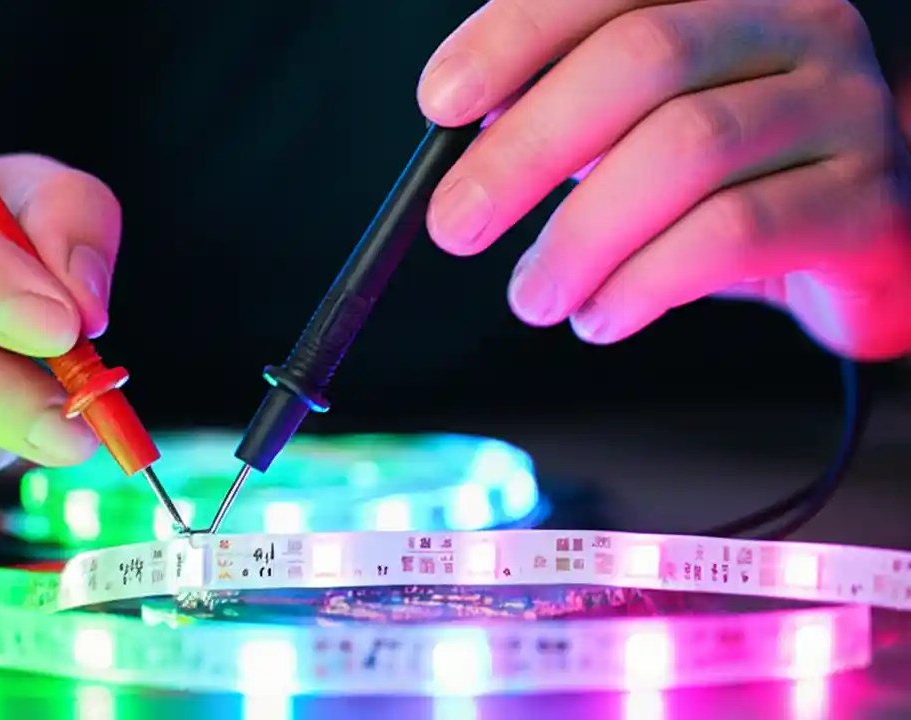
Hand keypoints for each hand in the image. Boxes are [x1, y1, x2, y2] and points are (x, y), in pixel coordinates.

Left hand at [420, 0, 910, 359]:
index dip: (515, 36)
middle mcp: (798, 24)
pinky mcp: (867, 202)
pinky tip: (601, 314)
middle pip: (645, 58)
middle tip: (456, 224)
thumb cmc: (729, 178)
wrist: (859, 246)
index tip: (439, 104)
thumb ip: (570, 114)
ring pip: (687, 150)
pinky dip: (645, 282)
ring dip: (581, 236)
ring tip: (533, 295)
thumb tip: (473, 138)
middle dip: (527, 149)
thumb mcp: (641, 128)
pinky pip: (735, 233)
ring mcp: (844, 107)